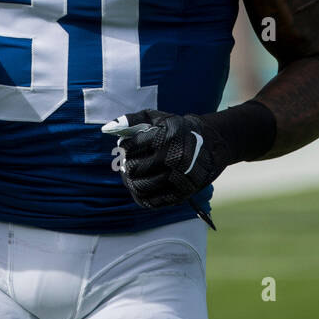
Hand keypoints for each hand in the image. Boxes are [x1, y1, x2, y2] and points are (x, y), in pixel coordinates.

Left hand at [112, 109, 233, 208]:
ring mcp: (177, 178)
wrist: (211, 145)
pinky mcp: (180, 194)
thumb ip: (132, 120)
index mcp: (166, 138)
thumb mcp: (158, 118)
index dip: (126, 147)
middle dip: (128, 164)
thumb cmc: (179, 130)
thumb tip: (106, 128)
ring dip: (131, 181)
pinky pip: (151, 201)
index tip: (127, 146)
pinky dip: (141, 195)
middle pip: (134, 168)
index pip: (132, 146)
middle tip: (128, 161)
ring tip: (133, 174)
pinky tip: (140, 185)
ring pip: (140, 187)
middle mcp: (172, 159)